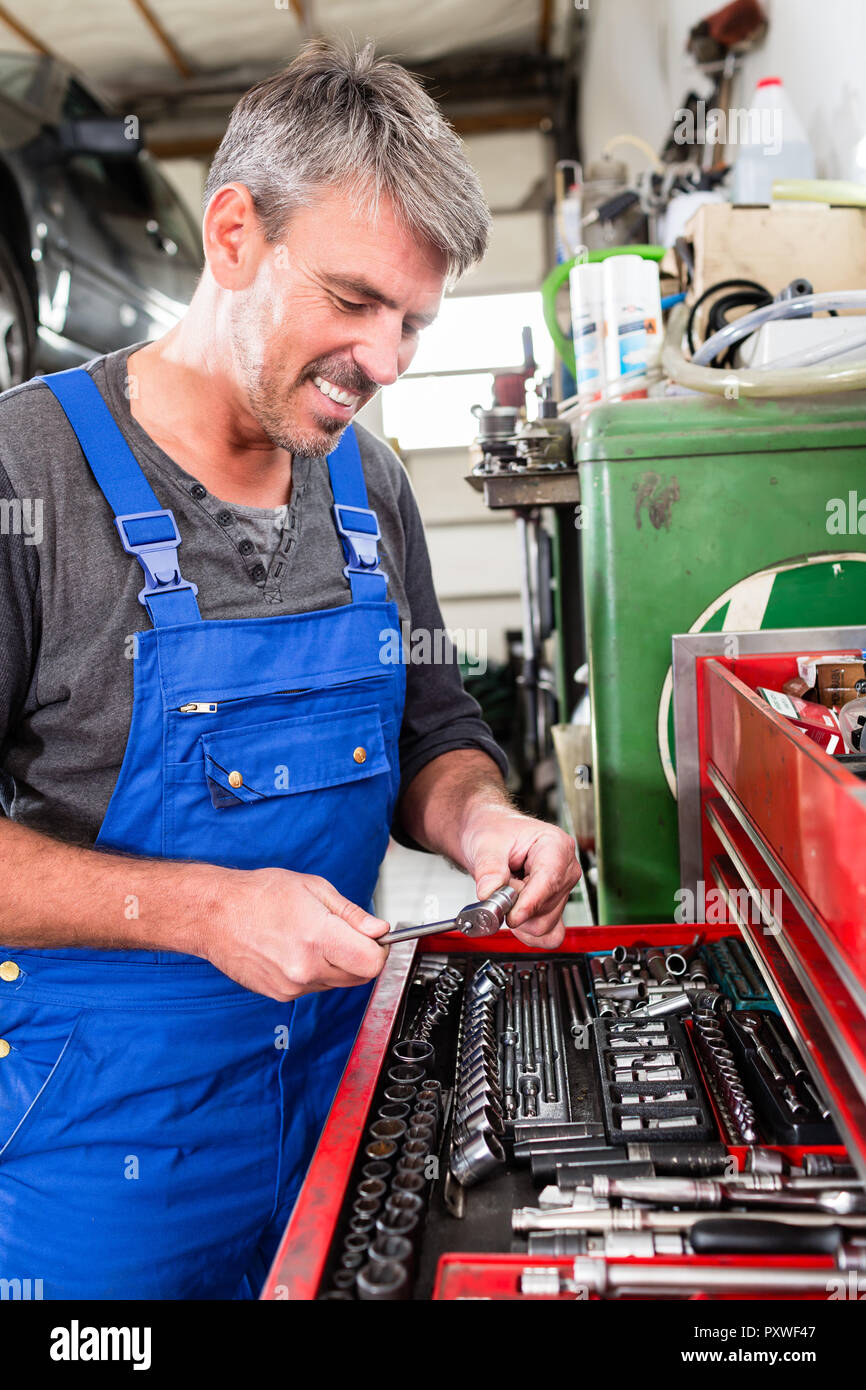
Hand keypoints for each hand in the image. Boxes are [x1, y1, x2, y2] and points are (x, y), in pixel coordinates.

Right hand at [206, 866, 389, 999]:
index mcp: (318, 938)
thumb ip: (351, 914)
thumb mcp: (314, 888)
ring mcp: (292, 986)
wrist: (214, 915)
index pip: (372, 963)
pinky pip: (313, 987)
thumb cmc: (259, 895)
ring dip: (336, 963)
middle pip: (359, 976)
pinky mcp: (280, 995)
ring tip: (311, 936)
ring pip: (337, 983)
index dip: (379, 948)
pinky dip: (314, 971)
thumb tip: (378, 930)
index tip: (374, 937)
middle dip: (360, 955)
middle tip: (344, 932)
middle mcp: (305, 969)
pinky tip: (295, 949)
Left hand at [462, 809, 579, 949]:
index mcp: (556, 845)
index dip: (530, 902)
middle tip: (496, 887)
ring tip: (506, 891)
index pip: (549, 880)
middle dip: (515, 906)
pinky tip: (513, 916)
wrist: (491, 837)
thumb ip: (489, 868)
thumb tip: (489, 893)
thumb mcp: (486, 843)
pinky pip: (550, 936)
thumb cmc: (495, 832)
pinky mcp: (555, 909)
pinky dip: (528, 933)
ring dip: (517, 917)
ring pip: (544, 925)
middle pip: (546, 908)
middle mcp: (565, 870)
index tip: (511, 916)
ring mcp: (563, 892)